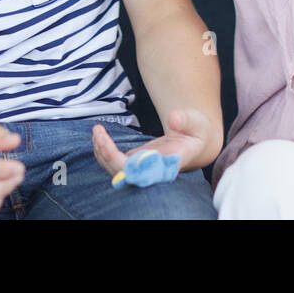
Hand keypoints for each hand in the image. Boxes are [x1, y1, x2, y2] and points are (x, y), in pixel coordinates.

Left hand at [92, 107, 213, 177]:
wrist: (196, 142)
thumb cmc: (197, 132)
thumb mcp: (196, 122)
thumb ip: (186, 119)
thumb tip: (173, 118)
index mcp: (169, 163)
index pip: (147, 173)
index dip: (132, 169)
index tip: (123, 156)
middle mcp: (152, 169)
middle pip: (125, 173)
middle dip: (108, 155)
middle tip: (100, 133)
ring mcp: (141, 166)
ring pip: (115, 169)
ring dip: (102, 152)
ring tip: (97, 130)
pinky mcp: (134, 160)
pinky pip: (113, 161)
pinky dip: (103, 149)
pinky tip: (99, 134)